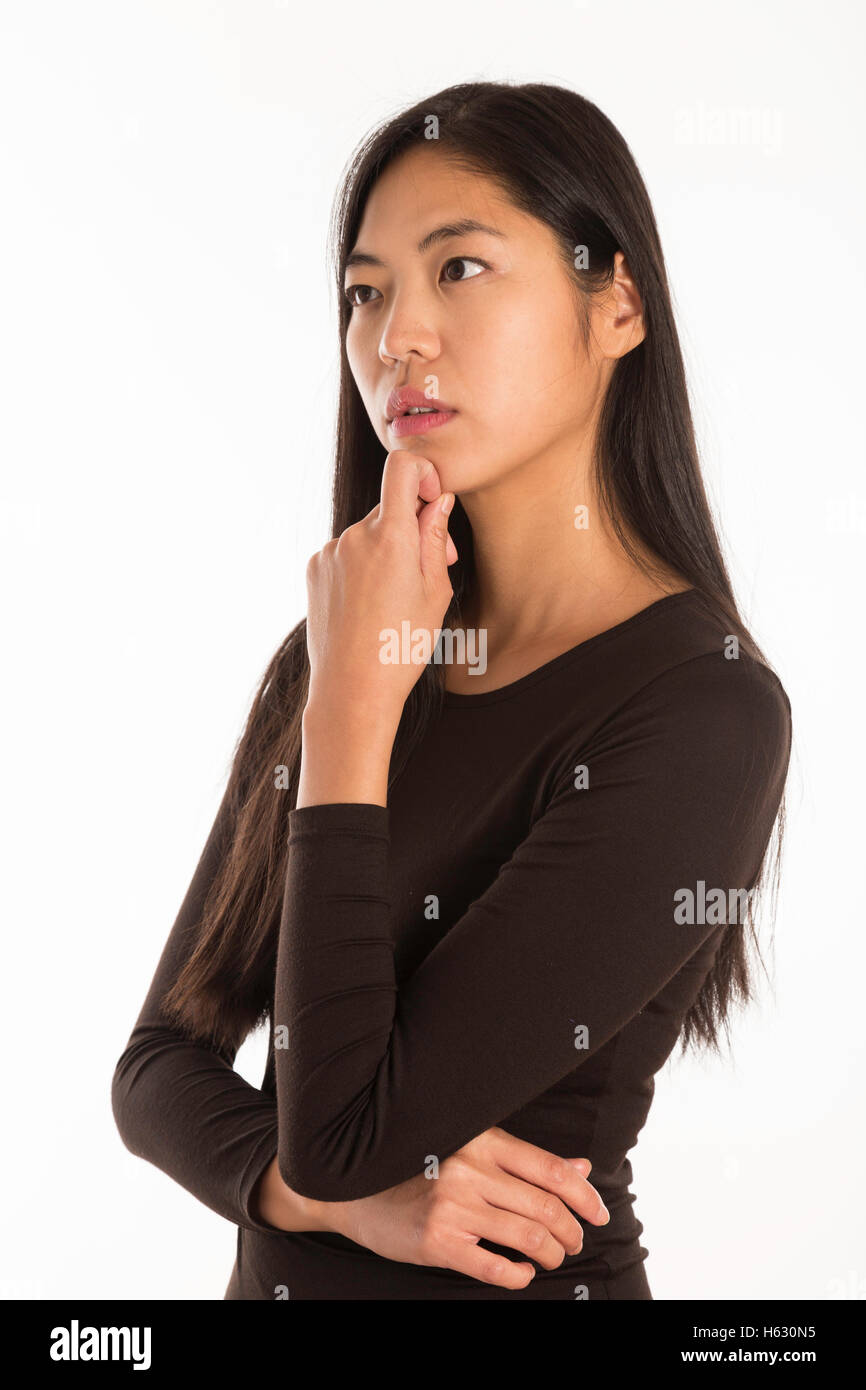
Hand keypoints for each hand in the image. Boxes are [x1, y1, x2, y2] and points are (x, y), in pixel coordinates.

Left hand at [303, 452, 457, 723]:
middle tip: (430, 571)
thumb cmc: (401, 646)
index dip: (424, 473)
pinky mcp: (315, 569)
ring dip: (386, 552)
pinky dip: (362, 566)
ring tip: (395, 599)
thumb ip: (436, 538)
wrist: (352, 690)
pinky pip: (347, 553)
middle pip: (389, 508)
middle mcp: (354, 536)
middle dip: (413, 529)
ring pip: (368, 534)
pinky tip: (369, 605)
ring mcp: (330, 552)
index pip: (403, 468)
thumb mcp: (435, 592)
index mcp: (390, 537)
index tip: (432, 498)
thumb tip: (438, 501)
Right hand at [314, 1127, 609, 1290]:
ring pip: (527, 1236)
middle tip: (575, 1242)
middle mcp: (469, 1170)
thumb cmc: (416, 1168)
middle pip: (545, 1206)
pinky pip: (494, 1266)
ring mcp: (452, 1206)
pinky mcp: (437, 1242)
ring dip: (552, 1253)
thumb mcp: (471, 1152)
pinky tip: (523, 1272)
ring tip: (553, 1256)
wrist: (353, 1189)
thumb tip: (580, 1168)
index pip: (550, 1169)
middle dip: (571, 1231)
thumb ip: (525, 1161)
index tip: (599, 1213)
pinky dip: (519, 1275)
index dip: (584, 1196)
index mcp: (482, 1141)